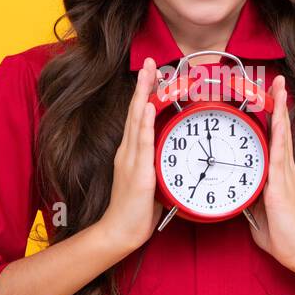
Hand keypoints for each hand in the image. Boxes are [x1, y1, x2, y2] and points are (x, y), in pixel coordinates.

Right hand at [97, 57, 164, 254]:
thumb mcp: (150, 180)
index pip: (138, 117)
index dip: (144, 93)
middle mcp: (128, 151)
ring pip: (138, 121)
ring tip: (149, 74)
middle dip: (143, 85)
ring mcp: (131, 160)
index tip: (151, 74)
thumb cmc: (135, 210)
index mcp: (131, 152)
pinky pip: (143, 143)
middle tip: (149, 62)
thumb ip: (159, 164)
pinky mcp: (138, 173)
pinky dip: (146, 123)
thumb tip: (174, 154)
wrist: (120, 231)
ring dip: (144, 95)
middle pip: (136, 111)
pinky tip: (149, 107)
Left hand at [248, 74, 294, 271]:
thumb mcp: (258, 213)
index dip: (272, 119)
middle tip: (276, 81)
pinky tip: (279, 116)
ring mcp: (285, 173)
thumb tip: (238, 191)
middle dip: (278, 104)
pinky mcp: (282, 181)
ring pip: (282, 134)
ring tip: (279, 87)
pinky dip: (279, 131)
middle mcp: (284, 169)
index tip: (268, 100)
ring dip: (279, 110)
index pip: (275, 140)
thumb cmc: (282, 235)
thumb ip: (250, 198)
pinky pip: (279, 151)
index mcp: (279, 174)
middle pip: (281, 130)